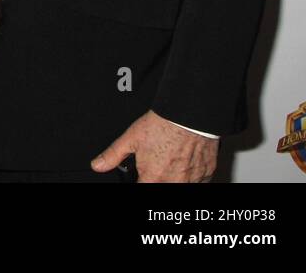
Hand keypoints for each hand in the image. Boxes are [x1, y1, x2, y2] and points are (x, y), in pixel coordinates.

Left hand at [91, 110, 217, 181]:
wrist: (188, 115)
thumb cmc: (162, 125)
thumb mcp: (130, 139)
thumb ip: (113, 155)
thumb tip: (98, 165)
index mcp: (154, 178)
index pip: (143, 190)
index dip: (140, 182)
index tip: (141, 178)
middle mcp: (174, 183)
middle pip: (162, 188)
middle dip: (156, 180)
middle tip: (157, 166)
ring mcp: (192, 180)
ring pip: (181, 187)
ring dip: (174, 180)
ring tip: (170, 163)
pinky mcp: (207, 174)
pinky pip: (198, 183)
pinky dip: (191, 177)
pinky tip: (185, 165)